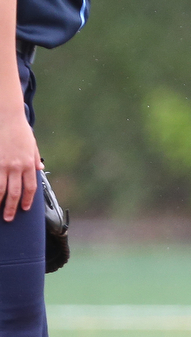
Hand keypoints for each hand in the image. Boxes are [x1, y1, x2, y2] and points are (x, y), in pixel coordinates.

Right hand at [0, 102, 39, 221]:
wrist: (7, 118)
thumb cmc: (20, 130)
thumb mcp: (32, 145)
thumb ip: (35, 159)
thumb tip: (39, 170)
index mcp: (28, 164)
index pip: (30, 188)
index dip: (27, 200)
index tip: (24, 209)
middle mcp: (16, 166)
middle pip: (14, 192)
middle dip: (11, 207)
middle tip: (8, 218)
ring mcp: (2, 165)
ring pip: (0, 189)